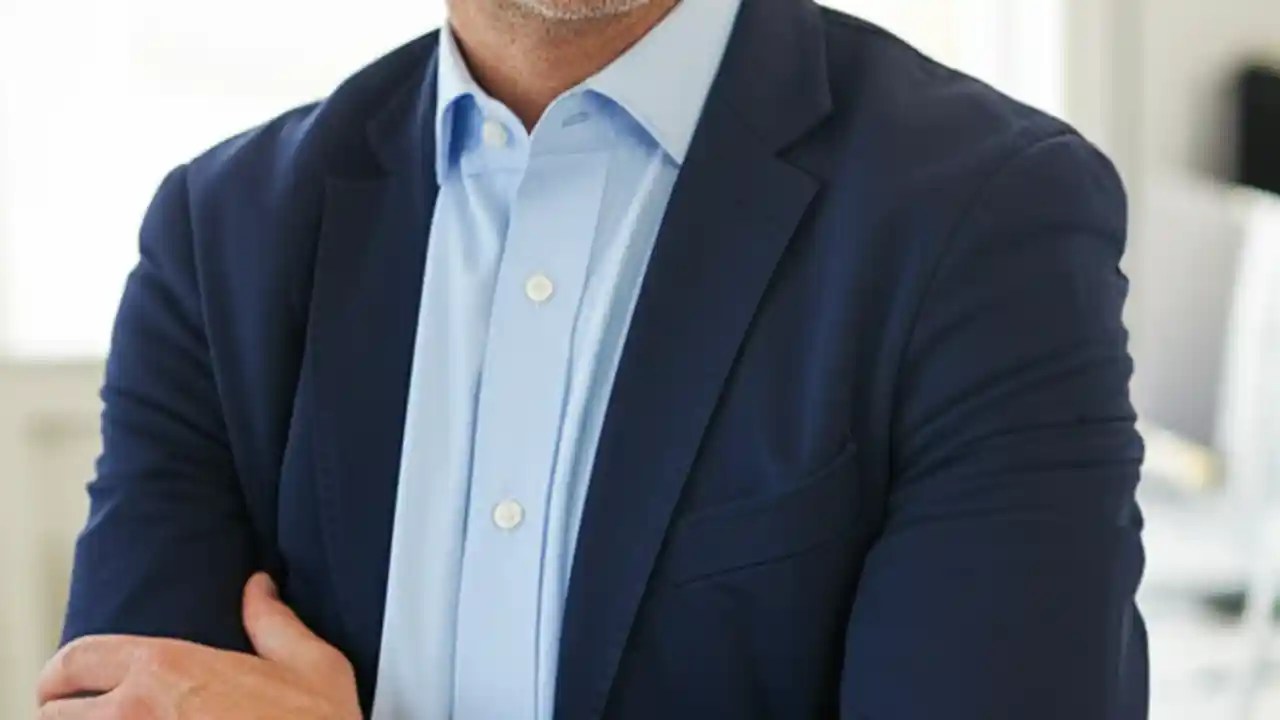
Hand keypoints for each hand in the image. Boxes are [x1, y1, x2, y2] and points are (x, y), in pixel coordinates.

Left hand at [36, 573, 360, 718]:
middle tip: (85, 713)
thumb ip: (273, 621)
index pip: (75, 660)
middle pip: (54, 714)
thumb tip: (260, 587)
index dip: (63, 672)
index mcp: (168, 669)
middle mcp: (137, 713)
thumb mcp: (310, 662)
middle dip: (65, 712)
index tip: (69, 682)